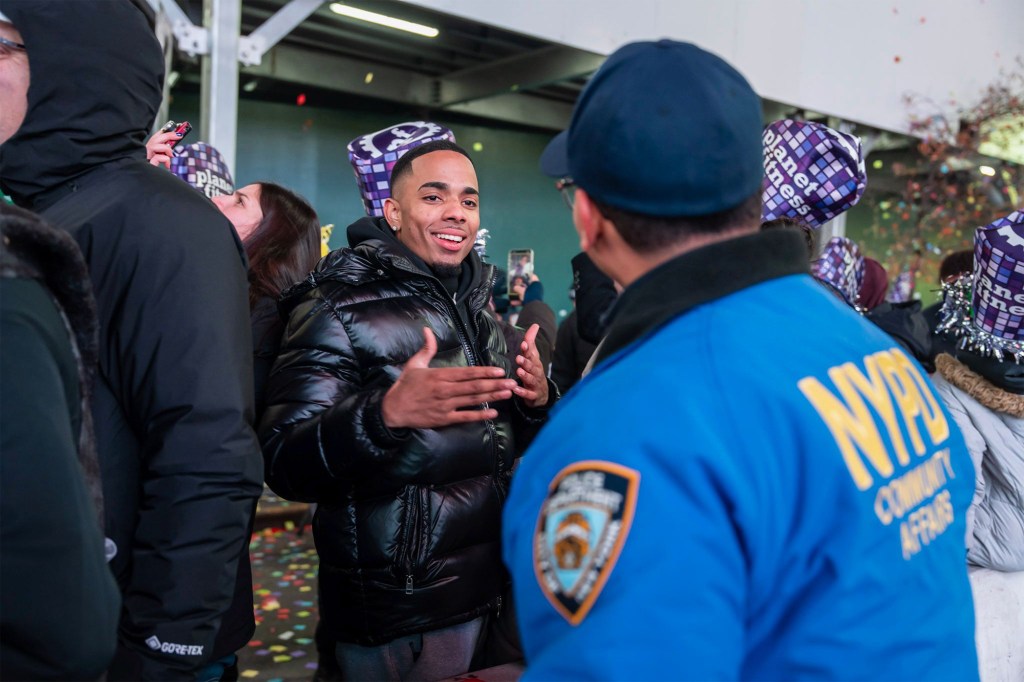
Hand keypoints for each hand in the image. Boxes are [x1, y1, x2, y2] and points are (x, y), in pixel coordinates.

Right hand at [146, 130, 179, 168]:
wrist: (151, 186)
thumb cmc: (156, 171)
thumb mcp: (163, 160)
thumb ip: (166, 154)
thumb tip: (175, 150)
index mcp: (149, 150)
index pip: (156, 137)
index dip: (165, 132)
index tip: (175, 131)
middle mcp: (146, 152)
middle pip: (154, 139)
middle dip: (168, 135)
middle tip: (179, 135)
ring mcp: (146, 157)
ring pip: (154, 146)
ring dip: (166, 148)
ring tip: (172, 155)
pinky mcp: (148, 164)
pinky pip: (157, 157)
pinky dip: (165, 159)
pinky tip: (168, 165)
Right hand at [381, 327, 516, 428]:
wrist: (392, 409)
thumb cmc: (405, 386)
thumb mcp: (414, 364)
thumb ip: (426, 348)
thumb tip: (427, 330)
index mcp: (440, 375)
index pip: (467, 373)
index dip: (484, 371)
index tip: (499, 370)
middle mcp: (445, 390)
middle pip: (474, 386)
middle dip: (494, 384)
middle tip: (511, 382)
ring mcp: (445, 405)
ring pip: (472, 400)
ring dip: (492, 396)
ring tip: (507, 393)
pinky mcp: (443, 418)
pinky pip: (464, 417)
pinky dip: (479, 415)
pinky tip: (493, 413)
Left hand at [514, 323, 548, 407]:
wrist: (542, 393)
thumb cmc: (535, 371)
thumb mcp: (533, 357)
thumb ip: (531, 342)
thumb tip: (535, 325)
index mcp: (535, 362)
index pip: (531, 354)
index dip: (528, 349)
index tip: (523, 344)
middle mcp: (536, 372)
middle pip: (532, 367)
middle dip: (526, 362)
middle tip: (518, 358)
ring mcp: (535, 384)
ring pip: (531, 379)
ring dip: (525, 375)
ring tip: (518, 371)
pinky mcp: (533, 395)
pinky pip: (528, 394)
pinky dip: (522, 392)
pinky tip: (515, 389)